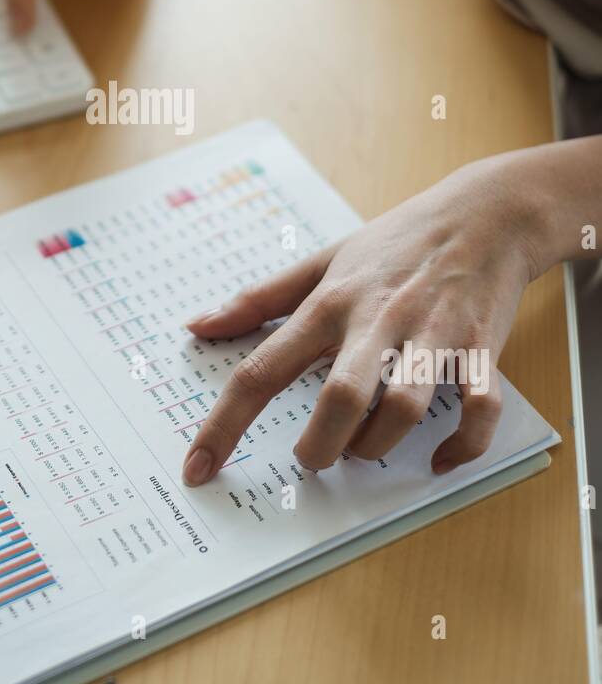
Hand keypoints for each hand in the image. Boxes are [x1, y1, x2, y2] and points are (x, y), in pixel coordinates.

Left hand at [182, 155, 554, 483]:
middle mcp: (377, 321)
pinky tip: (439, 458)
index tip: (197, 469)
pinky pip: (478, 410)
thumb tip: (198, 326)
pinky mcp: (482, 348)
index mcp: (329, 304)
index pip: (262, 370)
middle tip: (310, 457)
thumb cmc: (395, 243)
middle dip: (319, 446)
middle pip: (341, 398)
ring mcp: (432, 335)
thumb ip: (259, 299)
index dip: (223, 426)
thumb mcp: (321, 260)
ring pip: (405, 408)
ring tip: (362, 448)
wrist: (487, 214)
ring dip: (378, 445)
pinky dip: (461, 446)